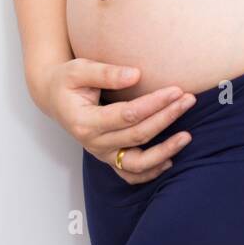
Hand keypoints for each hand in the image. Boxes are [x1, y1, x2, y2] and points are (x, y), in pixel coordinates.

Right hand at [37, 57, 195, 183]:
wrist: (54, 97)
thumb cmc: (67, 81)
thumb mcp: (79, 70)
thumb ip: (106, 73)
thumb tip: (136, 75)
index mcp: (85, 121)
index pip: (127, 115)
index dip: (154, 104)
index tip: (176, 90)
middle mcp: (93, 142)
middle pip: (137, 135)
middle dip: (166, 117)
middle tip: (189, 100)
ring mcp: (101, 154)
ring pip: (137, 163)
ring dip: (164, 151)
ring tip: (187, 137)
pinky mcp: (109, 158)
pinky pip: (131, 174)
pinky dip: (151, 172)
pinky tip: (170, 160)